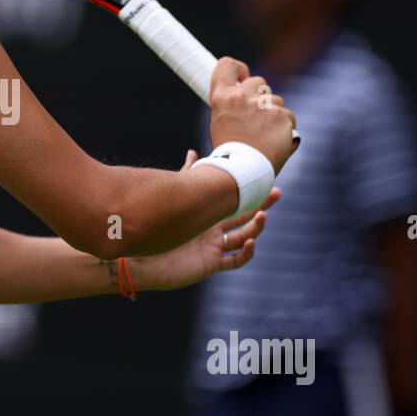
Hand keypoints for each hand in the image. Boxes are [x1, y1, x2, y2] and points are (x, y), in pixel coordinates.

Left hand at [132, 149, 282, 291]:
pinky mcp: (211, 263)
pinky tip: (250, 242)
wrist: (140, 256)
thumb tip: (194, 152)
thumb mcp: (174, 197)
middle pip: (244, 218)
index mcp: (207, 215)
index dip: (251, 194)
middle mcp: (214, 231)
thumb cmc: (154, 227)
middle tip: (276, 193)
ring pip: (243, 238)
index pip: (235, 203)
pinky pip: (234, 260)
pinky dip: (245, 252)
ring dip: (255, 228)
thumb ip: (185, 176)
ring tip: (262, 217)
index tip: (265, 181)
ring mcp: (214, 247)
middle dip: (261, 206)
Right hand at [208, 57, 298, 173]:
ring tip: (264, 136)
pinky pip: (288, 117)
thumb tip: (243, 95)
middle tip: (255, 117)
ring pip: (276, 100)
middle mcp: (242, 97)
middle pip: (258, 81)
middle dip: (259, 95)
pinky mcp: (282, 116)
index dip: (238, 69)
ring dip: (273, 114)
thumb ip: (232, 106)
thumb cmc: (229, 152)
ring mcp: (264, 106)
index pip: (227, 65)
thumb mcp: (221, 122)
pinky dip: (284, 128)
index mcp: (222, 97)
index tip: (242, 78)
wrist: (241, 173)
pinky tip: (275, 141)